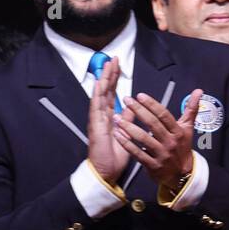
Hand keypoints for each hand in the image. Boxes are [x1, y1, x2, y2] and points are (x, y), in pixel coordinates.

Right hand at [86, 55, 126, 184]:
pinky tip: (100, 83)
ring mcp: (96, 119)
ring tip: (107, 65)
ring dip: (104, 79)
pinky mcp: (95, 125)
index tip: (119, 66)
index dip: (115, 80)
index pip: (112, 93)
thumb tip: (134, 107)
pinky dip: (98, 94)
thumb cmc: (114, 154)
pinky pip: (96, 106)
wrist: (106, 170)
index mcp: (109, 116)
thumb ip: (128, 119)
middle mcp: (101, 115)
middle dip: (110, 74)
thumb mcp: (126, 133)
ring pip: (100, 94)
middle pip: (106, 90)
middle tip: (114, 59)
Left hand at [114, 90, 199, 193]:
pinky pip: (137, 153)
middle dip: (138, 110)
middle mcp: (170, 142)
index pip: (164, 115)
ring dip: (128, 127)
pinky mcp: (152, 165)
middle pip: (152, 124)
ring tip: (117, 117)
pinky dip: (126, 143)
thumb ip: (191, 109)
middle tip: (126, 100)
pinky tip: (117, 134)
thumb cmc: (182, 148)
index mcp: (178, 131)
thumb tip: (198, 90)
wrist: (182, 174)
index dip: (151, 104)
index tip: (139, 95)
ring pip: (143, 139)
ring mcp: (161, 154)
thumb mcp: (188, 128)